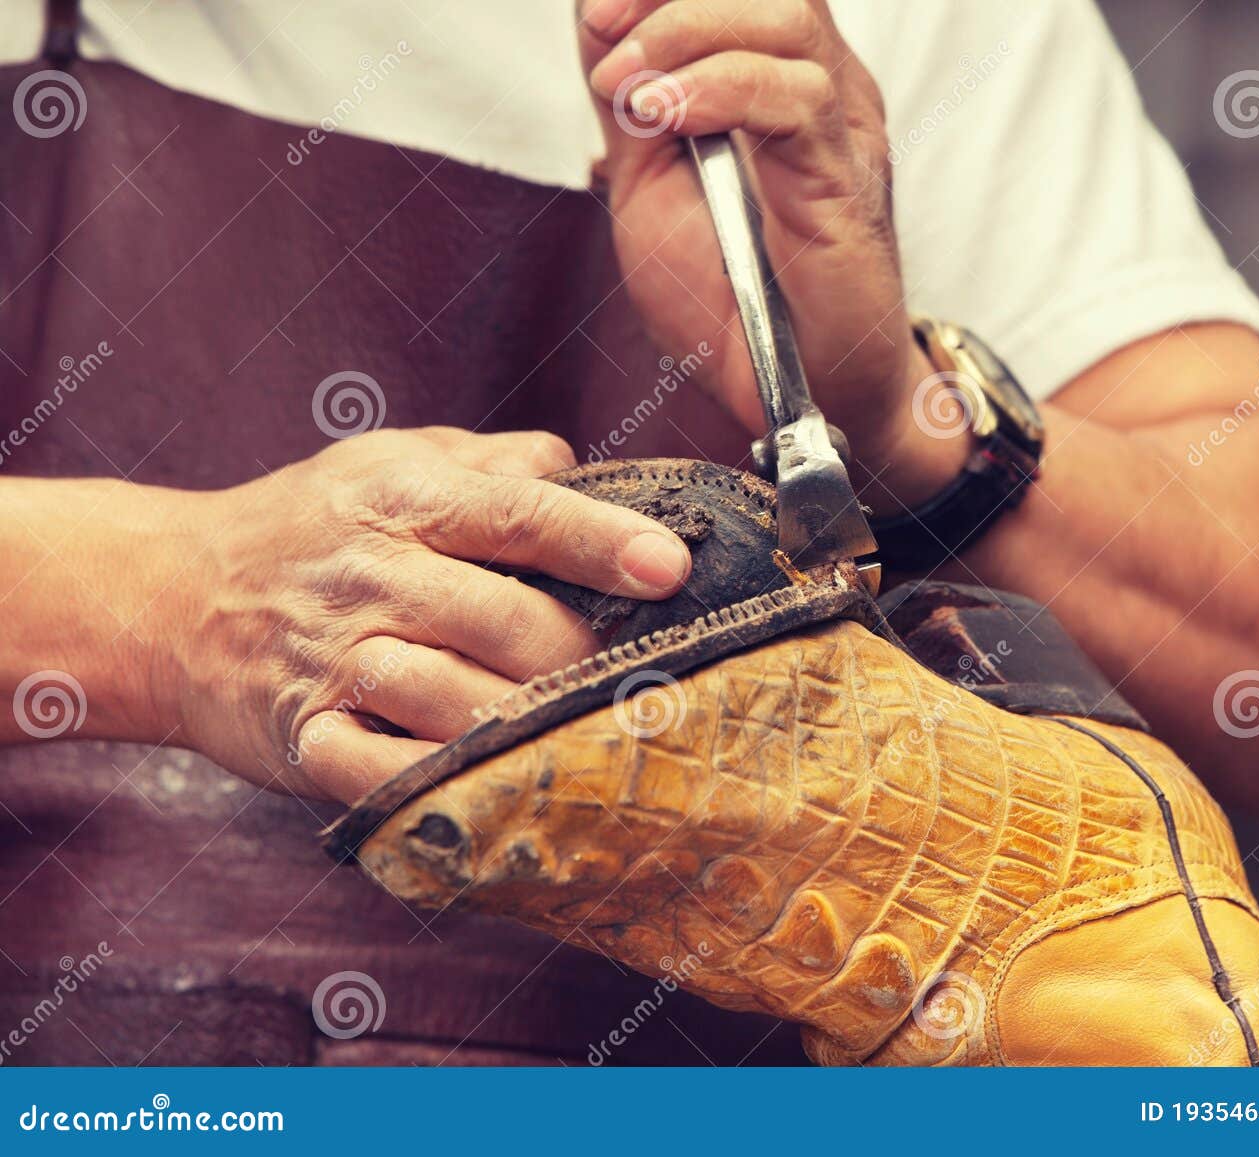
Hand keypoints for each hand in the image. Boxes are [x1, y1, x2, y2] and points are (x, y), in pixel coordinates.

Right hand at [165, 427, 689, 803]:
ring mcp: (338, 661)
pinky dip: (441, 781)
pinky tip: (495, 785)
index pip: (520, 515)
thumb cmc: (305, 525)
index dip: (600, 539)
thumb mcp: (387, 460)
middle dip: (580, 655)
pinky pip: (383, 770)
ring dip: (528, 722)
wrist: (167, 597)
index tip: (670, 565)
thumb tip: (579, 464)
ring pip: (454, 699)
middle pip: (505, 621)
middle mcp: (375, 578)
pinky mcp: (307, 733)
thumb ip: (490, 461)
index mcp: (406, 502)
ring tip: (587, 735)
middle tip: (636, 675)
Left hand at [578, 0, 963, 504]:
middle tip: (604, 37)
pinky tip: (660, 116)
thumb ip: (630, 105)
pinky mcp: (846, 184)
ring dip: (685, 36)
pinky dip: (716, 90)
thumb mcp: (652, 187)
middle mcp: (822, 90)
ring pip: (787, 20)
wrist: (799, 394)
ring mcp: (841, 132)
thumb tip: (594, 21)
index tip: (596, 13)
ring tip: (627, 91)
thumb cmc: (736, 303)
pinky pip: (796, 99)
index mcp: (778, 80)